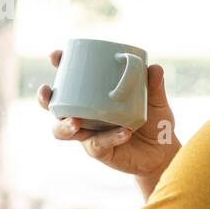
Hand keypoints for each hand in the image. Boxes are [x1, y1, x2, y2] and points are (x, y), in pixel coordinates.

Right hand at [36, 48, 179, 178]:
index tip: (56, 56)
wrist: (163, 152)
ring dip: (65, 126)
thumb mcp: (156, 101)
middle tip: (48, 91)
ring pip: (63, 131)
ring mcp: (89, 135)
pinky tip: (124, 132)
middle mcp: (84, 115)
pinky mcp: (100, 151)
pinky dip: (110, 137)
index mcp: (92, 97)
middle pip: (55, 108)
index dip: (59, 67)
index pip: (70, 81)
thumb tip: (154, 67)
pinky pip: (98, 145)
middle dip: (46, 99)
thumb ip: (155, 85)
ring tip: (76, 121)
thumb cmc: (154, 122)